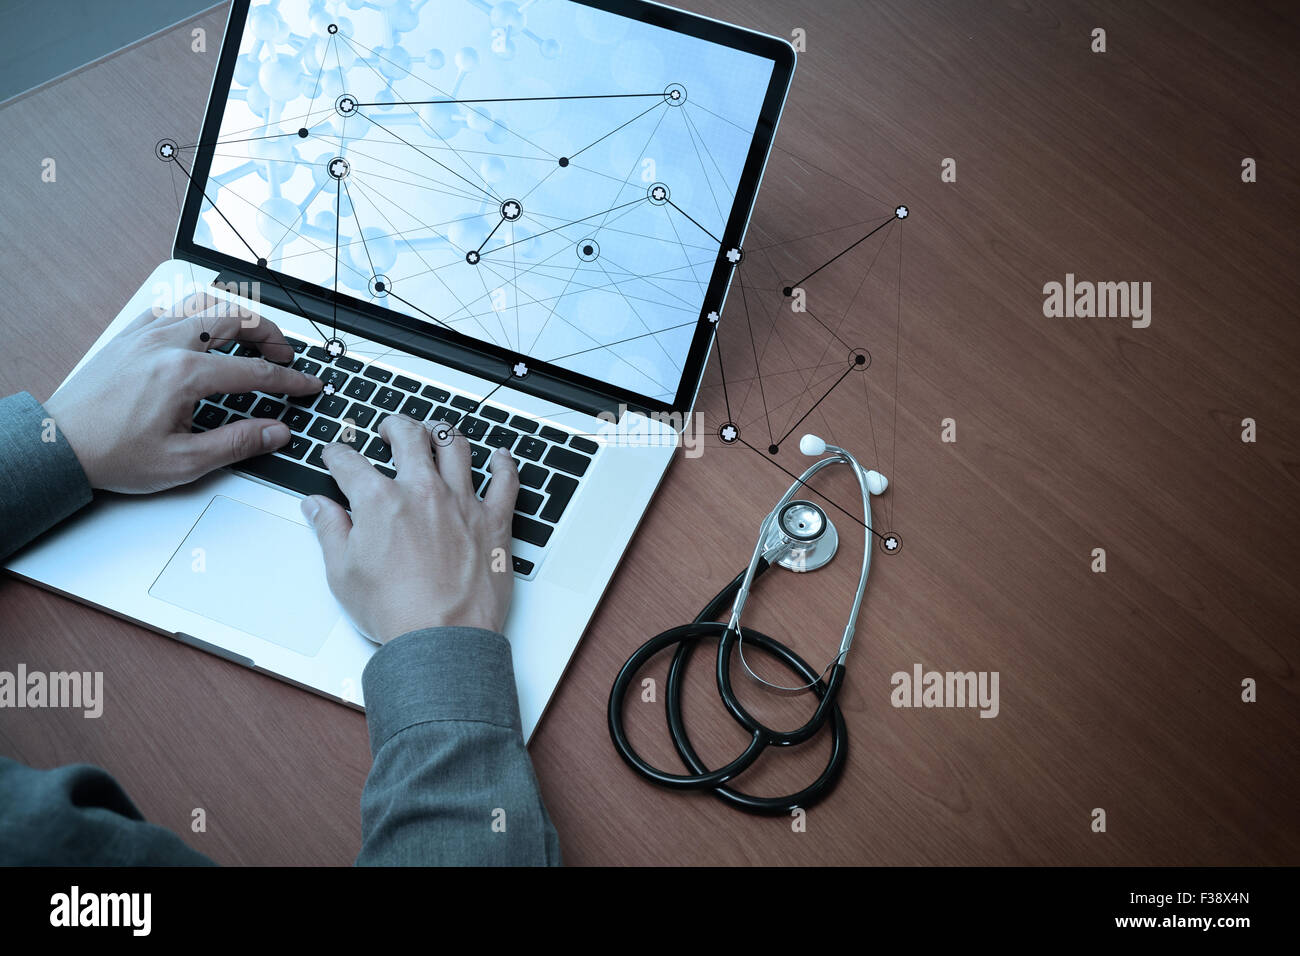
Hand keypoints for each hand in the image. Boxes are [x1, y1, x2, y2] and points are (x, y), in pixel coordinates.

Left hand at [44, 293, 321, 492]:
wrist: (57, 445)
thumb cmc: (112, 454)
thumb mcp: (184, 462)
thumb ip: (237, 443)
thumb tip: (276, 431)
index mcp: (184, 374)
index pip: (255, 371)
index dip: (290, 380)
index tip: (308, 385)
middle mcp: (166, 344)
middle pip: (235, 320)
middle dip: (269, 335)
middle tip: (284, 356)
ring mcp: (146, 335)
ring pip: (204, 305)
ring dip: (235, 318)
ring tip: (250, 339)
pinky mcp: (129, 336)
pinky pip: (171, 309)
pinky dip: (196, 315)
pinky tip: (202, 334)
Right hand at [301, 415, 519, 641]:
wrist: (442, 638)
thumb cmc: (396, 612)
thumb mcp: (343, 573)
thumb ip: (330, 530)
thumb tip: (317, 506)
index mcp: (379, 501)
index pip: (350, 461)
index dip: (337, 454)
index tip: (335, 455)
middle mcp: (422, 491)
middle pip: (409, 436)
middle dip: (394, 425)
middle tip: (389, 430)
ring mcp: (462, 502)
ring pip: (455, 446)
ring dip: (442, 433)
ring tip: (435, 432)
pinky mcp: (494, 521)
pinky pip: (506, 480)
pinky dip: (504, 464)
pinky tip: (501, 457)